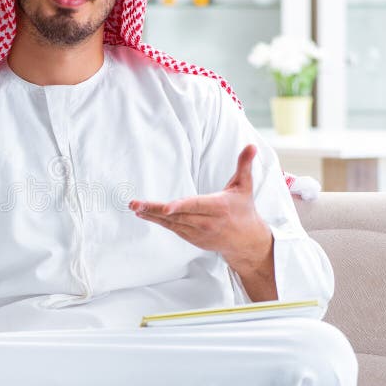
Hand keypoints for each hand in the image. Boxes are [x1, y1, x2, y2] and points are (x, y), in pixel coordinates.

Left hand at [128, 144, 272, 274]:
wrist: (246, 240)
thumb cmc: (243, 209)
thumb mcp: (245, 186)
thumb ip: (244, 165)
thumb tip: (251, 145)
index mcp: (219, 207)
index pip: (197, 206)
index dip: (180, 206)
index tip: (166, 207)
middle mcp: (208, 222)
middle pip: (178, 215)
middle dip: (155, 210)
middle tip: (135, 204)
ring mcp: (199, 233)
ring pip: (172, 223)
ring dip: (151, 216)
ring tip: (135, 208)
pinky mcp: (193, 239)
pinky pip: (173, 229)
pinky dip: (158, 222)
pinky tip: (144, 214)